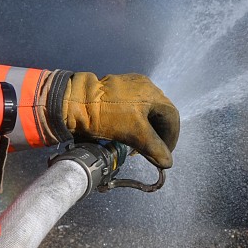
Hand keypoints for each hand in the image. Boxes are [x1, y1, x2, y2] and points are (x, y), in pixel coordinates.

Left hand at [54, 72, 179, 168]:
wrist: (75, 102)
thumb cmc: (106, 117)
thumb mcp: (134, 135)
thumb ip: (154, 148)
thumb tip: (167, 162)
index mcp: (152, 93)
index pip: (172, 117)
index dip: (171, 137)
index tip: (164, 153)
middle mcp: (144, 85)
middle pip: (160, 113)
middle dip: (158, 134)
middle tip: (151, 151)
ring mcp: (130, 85)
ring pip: (146, 110)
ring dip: (146, 129)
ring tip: (137, 144)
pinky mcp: (117, 88)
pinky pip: (134, 106)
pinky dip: (135, 121)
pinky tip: (126, 131)